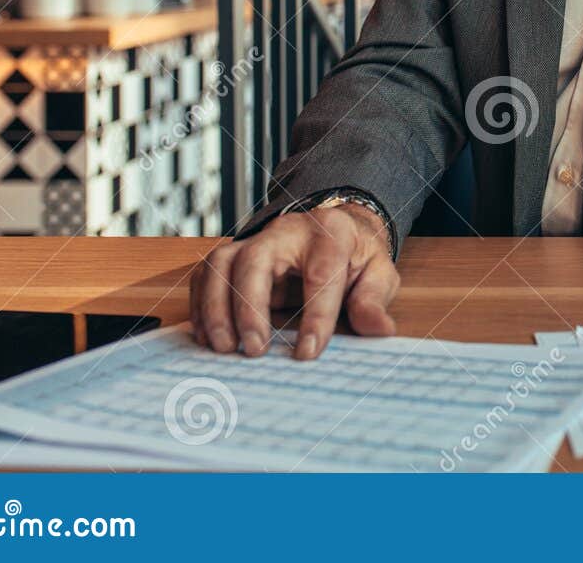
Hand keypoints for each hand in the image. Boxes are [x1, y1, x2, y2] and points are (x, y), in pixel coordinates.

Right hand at [188, 204, 398, 359]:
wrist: (333, 230)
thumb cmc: (355, 256)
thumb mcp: (377, 272)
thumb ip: (374, 299)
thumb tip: (380, 329)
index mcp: (330, 233)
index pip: (321, 272)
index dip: (315, 315)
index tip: (308, 352)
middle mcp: (286, 231)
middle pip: (255, 260)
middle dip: (249, 308)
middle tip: (254, 350)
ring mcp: (255, 239)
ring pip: (221, 263)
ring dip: (216, 308)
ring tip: (225, 347)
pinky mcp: (234, 254)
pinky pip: (206, 274)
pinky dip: (202, 305)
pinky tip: (209, 337)